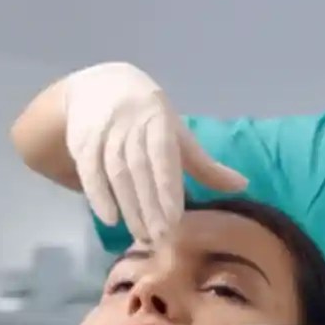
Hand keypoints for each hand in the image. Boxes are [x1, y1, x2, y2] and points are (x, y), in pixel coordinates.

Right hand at [64, 62, 246, 239]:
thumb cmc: (148, 118)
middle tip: (161, 238)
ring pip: (115, 172)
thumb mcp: (176, 134)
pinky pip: (89, 172)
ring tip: (141, 236)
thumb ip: (204, 164)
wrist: (99, 86)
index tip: (176, 218)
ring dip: (128, 206)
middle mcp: (130, 123)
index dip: (168, 186)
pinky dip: (98, 196)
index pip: (163, 155)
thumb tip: (242, 185)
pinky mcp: (82, 142)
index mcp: (159, 119)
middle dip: (149, 205)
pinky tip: (109, 219)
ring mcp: (104, 132)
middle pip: (139, 168)